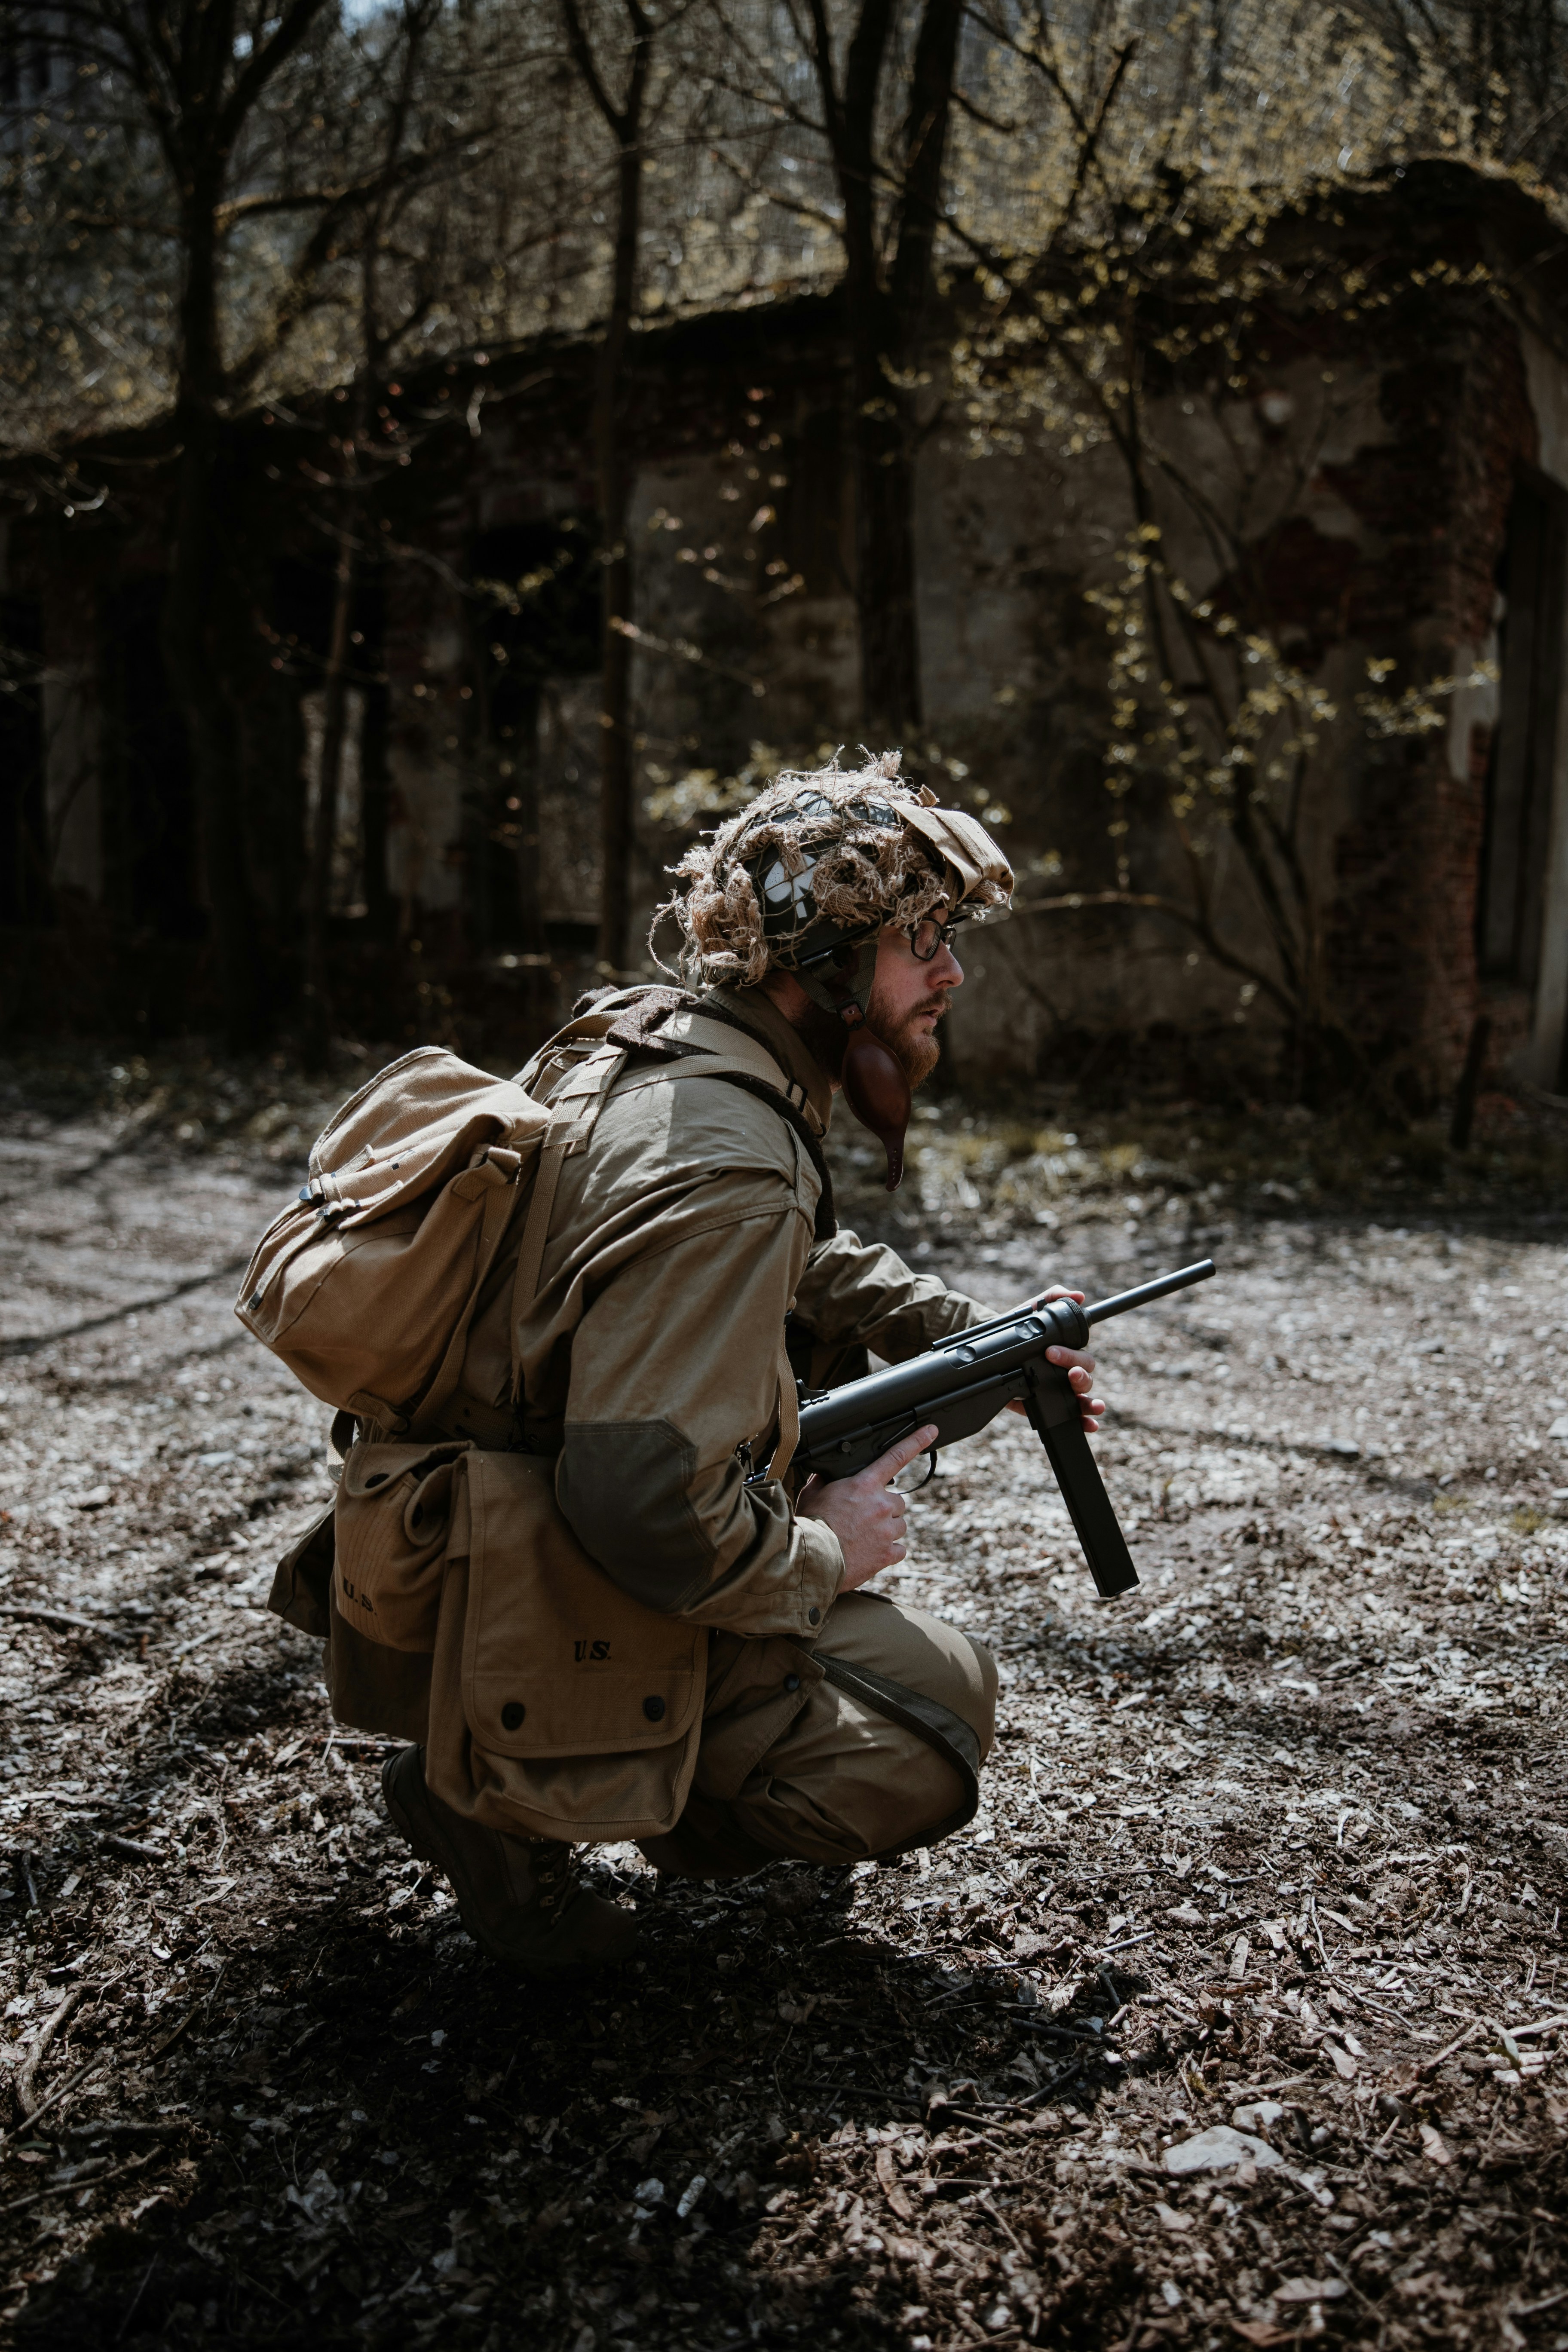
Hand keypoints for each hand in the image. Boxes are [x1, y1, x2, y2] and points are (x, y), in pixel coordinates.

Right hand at [796, 1423, 937, 1591]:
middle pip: (897, 1502)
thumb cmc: (811, 1525)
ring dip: (886, 1530)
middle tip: (863, 1519)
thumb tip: (825, 1473)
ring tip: (863, 1537)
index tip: (931, 1431)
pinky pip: (899, 1549)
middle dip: (885, 1509)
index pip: (895, 1456)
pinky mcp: (888, 1553)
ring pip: (899, 1526)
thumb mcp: (812, 1493)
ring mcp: (887, 1530)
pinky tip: (869, 1553)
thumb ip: (824, 1479)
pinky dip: (887, 1551)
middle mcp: (881, 1504)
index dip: (916, 1441)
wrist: (813, 1560)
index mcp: (864, 1485)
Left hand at [1008, 1284, 1103, 1436]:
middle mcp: (1066, 1374)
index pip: (1083, 1357)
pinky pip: (1066, 1416)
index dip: (1073, 1356)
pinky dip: (1082, 1422)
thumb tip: (1077, 1295)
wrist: (990, 1353)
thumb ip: (1052, 1297)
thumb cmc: (1016, 1331)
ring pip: (1082, 1398)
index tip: (1052, 1352)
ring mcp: (1057, 1391)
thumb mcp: (1031, 1310)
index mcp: (1067, 1353)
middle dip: (1080, 1377)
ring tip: (1091, 1405)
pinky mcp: (1044, 1406)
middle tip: (1066, 1373)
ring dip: (1090, 1402)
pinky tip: (1089, 1425)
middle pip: (1084, 1378)